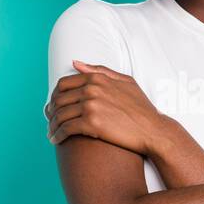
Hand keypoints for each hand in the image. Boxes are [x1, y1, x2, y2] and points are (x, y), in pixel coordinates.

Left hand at [45, 60, 170, 155]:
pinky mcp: (92, 124)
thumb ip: (100, 71)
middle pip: (58, 100)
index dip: (54, 97)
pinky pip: (66, 129)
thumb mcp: (125, 81)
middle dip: (51, 112)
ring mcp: (91, 106)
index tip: (54, 107)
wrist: (153, 130)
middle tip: (50, 122)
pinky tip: (56, 140)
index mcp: (97, 78)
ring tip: (51, 134)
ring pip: (60, 115)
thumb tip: (76, 63)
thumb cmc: (142, 108)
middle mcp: (92, 89)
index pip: (63, 84)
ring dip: (52, 126)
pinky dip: (57, 135)